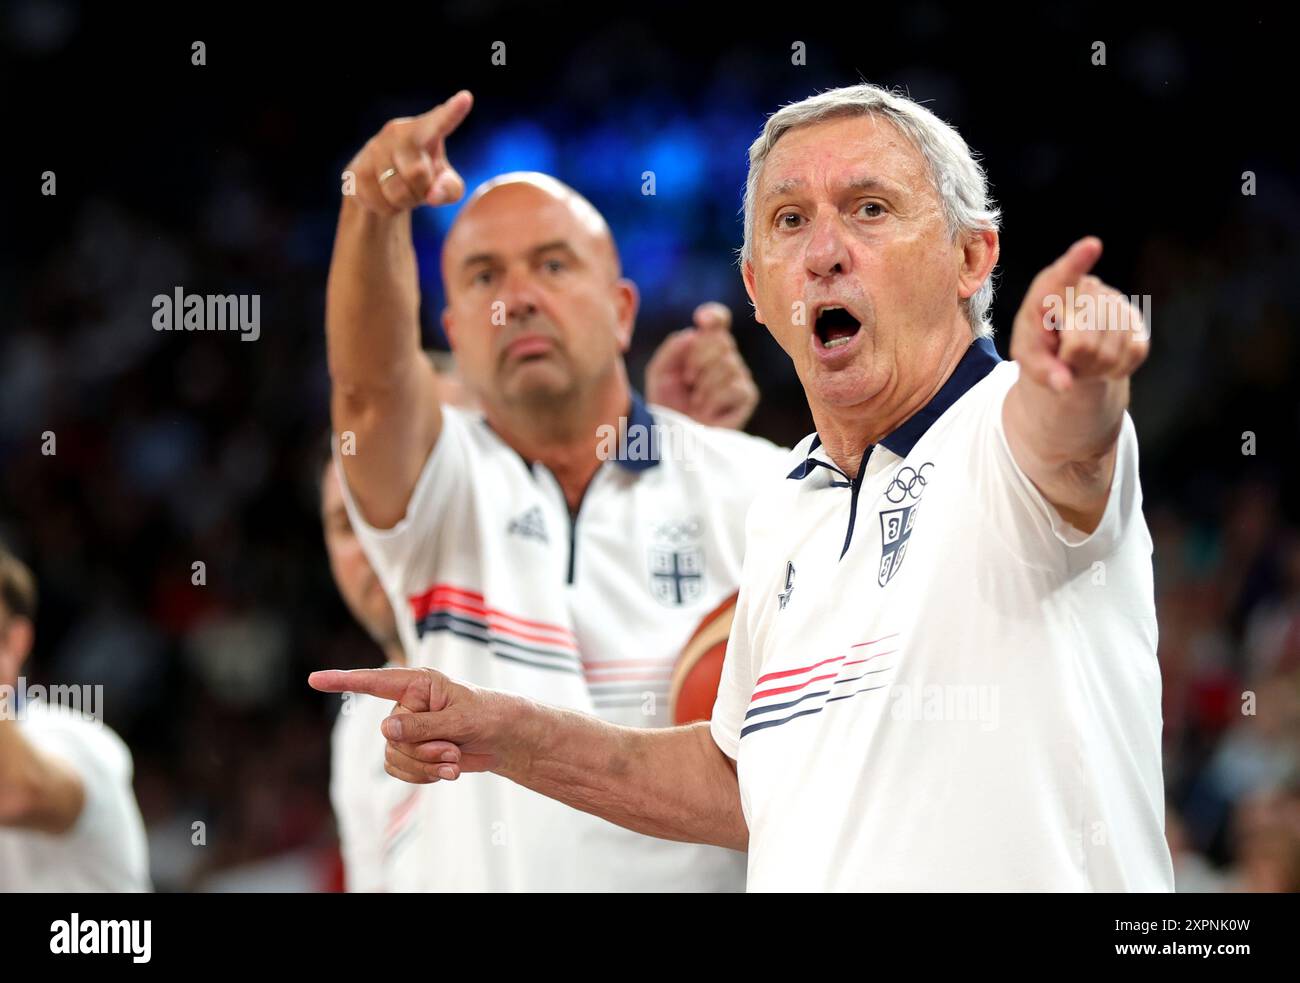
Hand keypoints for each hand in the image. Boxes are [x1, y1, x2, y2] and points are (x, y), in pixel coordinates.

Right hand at [309, 666, 505, 783]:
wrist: (502, 740)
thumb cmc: (487, 716)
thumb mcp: (460, 719)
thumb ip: (422, 725)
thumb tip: (384, 728)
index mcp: (417, 684)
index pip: (373, 682)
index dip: (343, 681)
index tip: (314, 680)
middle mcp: (407, 705)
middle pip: (390, 735)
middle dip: (422, 749)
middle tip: (453, 749)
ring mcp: (407, 730)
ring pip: (393, 756)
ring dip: (426, 765)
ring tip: (454, 759)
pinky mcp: (410, 752)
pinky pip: (400, 770)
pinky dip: (424, 775)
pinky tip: (447, 770)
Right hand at [343, 90, 473, 216]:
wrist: (380, 183)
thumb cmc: (422, 176)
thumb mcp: (444, 182)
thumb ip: (449, 188)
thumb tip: (432, 195)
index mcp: (424, 129)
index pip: (439, 122)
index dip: (452, 112)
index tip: (466, 98)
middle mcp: (397, 132)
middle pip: (418, 174)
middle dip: (422, 191)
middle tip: (418, 187)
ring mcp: (373, 149)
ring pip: (397, 192)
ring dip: (405, 201)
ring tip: (402, 190)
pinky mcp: (356, 170)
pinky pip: (380, 202)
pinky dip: (388, 209)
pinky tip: (385, 196)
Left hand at [645, 302, 759, 428]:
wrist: (673, 435)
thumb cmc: (667, 403)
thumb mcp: (660, 372)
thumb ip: (673, 348)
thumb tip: (694, 333)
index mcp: (704, 345)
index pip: (719, 320)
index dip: (714, 315)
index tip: (701, 320)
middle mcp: (726, 356)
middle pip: (721, 341)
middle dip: (698, 360)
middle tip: (687, 381)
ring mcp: (739, 375)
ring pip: (728, 364)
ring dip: (704, 385)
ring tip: (695, 400)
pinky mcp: (747, 395)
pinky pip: (735, 386)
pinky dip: (715, 400)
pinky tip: (706, 411)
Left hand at [1010, 237, 1149, 393]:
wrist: (1067, 348)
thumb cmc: (1040, 345)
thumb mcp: (1028, 357)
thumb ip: (1041, 370)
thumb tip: (1064, 385)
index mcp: (1050, 289)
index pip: (1064, 274)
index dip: (1078, 261)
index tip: (1091, 245)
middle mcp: (1086, 288)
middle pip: (1083, 341)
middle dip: (1071, 362)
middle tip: (1063, 358)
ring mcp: (1115, 302)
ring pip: (1108, 353)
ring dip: (1092, 368)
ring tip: (1080, 358)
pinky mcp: (1137, 321)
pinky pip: (1132, 354)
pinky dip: (1114, 369)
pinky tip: (1102, 361)